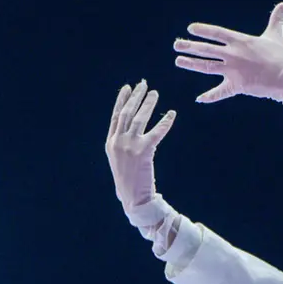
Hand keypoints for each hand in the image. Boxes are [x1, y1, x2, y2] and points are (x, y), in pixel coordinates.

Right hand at [105, 80, 175, 211]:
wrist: (133, 199)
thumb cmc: (129, 182)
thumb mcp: (120, 161)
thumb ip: (122, 145)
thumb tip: (131, 130)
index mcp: (110, 143)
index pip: (116, 116)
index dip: (121, 100)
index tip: (127, 87)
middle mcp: (117, 142)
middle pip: (126, 113)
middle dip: (135, 97)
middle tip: (143, 84)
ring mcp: (129, 146)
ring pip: (139, 118)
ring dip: (148, 104)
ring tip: (155, 93)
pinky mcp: (143, 151)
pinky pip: (156, 132)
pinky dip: (164, 122)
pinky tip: (171, 114)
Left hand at [173, 3, 282, 127]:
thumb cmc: (282, 56)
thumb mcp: (276, 35)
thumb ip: (276, 20)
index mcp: (241, 41)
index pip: (217, 33)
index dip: (203, 30)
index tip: (190, 29)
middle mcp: (233, 54)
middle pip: (207, 49)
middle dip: (190, 46)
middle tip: (176, 45)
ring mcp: (233, 70)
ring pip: (207, 67)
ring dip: (191, 64)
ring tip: (178, 61)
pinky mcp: (236, 86)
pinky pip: (220, 92)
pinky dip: (209, 96)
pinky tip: (199, 99)